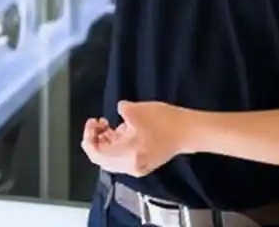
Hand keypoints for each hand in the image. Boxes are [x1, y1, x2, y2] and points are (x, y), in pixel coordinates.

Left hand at [79, 100, 194, 177]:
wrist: (189, 132)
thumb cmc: (165, 121)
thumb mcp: (135, 110)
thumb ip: (119, 111)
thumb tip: (118, 112)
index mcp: (127, 155)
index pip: (96, 154)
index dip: (89, 137)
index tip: (92, 122)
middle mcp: (130, 166)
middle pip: (101, 159)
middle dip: (95, 140)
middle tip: (96, 124)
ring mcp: (137, 167)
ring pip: (110, 159)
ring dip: (104, 142)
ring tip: (107, 125)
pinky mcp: (143, 163)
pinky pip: (121, 158)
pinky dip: (115, 145)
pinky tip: (120, 130)